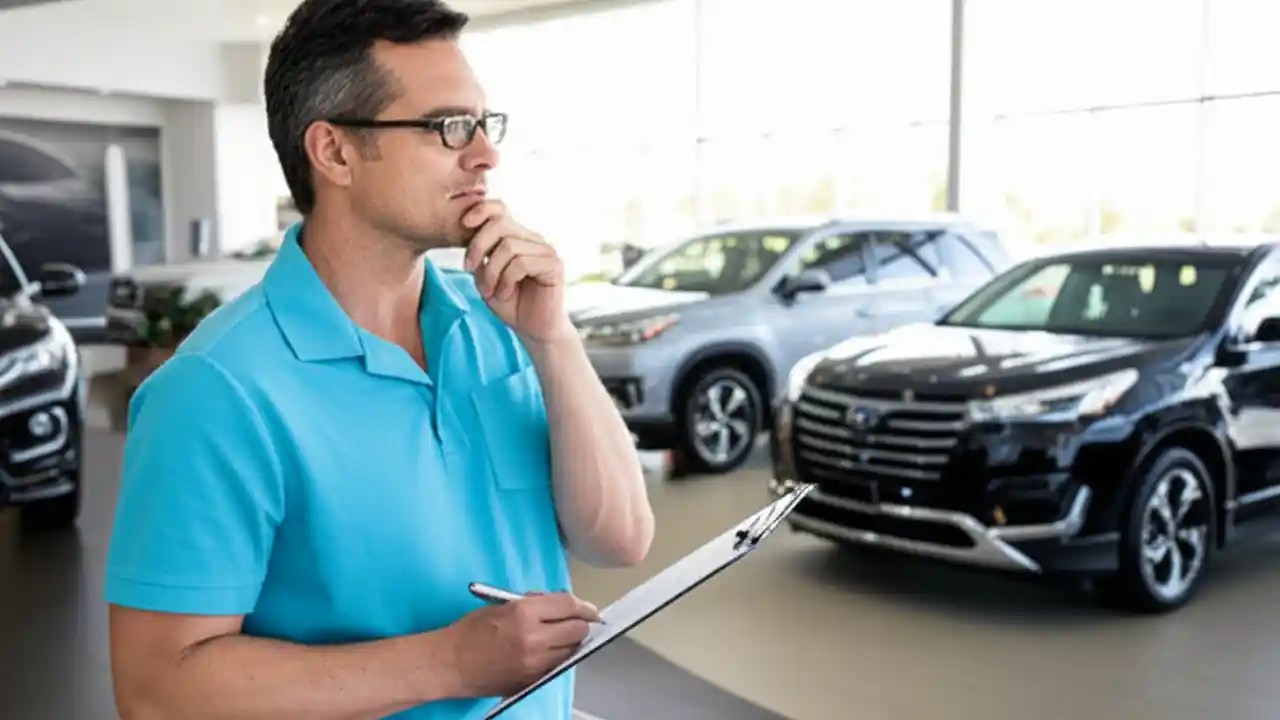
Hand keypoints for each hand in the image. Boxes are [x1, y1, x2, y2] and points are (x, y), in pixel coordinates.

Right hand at [442, 592, 601, 699]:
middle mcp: (534, 638)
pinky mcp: (532, 679)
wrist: (450, 664)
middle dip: (580, 623)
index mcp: (524, 613)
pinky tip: (547, 650)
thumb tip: (559, 604)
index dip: (583, 605)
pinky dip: (558, 656)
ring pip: (571, 650)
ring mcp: (535, 663)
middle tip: (575, 621)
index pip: (568, 605)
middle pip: (578, 629)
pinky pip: (557, 665)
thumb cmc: (470, 631)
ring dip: (570, 641)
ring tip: (560, 635)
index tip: (587, 608)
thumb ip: (533, 603)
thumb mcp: (502, 605)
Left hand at [462, 201, 573, 342]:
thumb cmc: (510, 305)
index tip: (463, 224)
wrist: (534, 331)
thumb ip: (480, 258)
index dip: (481, 210)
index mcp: (517, 237)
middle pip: (501, 224)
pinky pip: (522, 263)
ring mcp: (546, 251)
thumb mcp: (485, 279)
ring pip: (509, 246)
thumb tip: (471, 236)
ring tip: (489, 291)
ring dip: (492, 271)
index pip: (501, 208)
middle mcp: (533, 239)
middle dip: (478, 245)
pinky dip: (506, 280)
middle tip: (468, 268)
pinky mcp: (555, 266)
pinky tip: (504, 294)